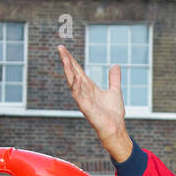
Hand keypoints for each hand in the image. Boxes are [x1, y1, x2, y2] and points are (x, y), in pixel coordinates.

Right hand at [57, 45, 132, 161]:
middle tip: (60, 48)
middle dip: (66, 61)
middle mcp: (83, 91)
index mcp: (89, 87)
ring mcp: (83, 99)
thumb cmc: (113, 113)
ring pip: (72, 82)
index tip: (63, 48)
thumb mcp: (115, 90)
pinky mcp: (85, 107)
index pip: (77, 70)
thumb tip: (115, 65)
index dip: (71, 60)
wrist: (115, 127)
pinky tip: (76, 77)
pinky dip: (76, 86)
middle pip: (72, 73)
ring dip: (68, 71)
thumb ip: (114, 78)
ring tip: (65, 58)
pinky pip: (78, 95)